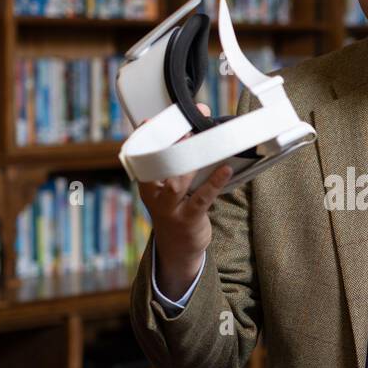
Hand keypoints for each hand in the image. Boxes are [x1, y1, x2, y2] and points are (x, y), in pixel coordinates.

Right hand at [137, 103, 232, 298]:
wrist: (177, 248)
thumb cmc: (176, 209)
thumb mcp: (166, 187)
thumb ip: (176, 162)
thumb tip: (197, 130)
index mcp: (146, 182)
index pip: (141, 155)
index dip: (147, 136)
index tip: (151, 118)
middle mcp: (153, 194)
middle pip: (157, 166)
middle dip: (171, 145)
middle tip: (187, 127)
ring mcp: (169, 208)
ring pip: (175, 183)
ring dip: (189, 164)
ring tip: (205, 145)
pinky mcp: (188, 219)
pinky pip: (201, 198)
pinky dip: (214, 182)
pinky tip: (226, 169)